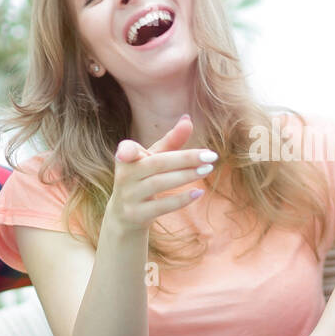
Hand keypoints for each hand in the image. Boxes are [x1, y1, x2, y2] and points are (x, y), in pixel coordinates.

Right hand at [106, 115, 218, 233]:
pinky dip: (181, 199)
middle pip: (156, 164)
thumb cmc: (143, 180)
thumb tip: (187, 119)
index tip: (132, 150)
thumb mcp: (153, 160)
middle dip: (185, 158)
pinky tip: (199, 192)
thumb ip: (170, 141)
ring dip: (186, 176)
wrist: (125, 216)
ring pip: (159, 183)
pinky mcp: (137, 215)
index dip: (128, 150)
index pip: (128, 150)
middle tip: (211, 155)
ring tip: (208, 169)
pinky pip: (161, 206)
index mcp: (126, 158)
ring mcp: (129, 197)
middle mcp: (124, 176)